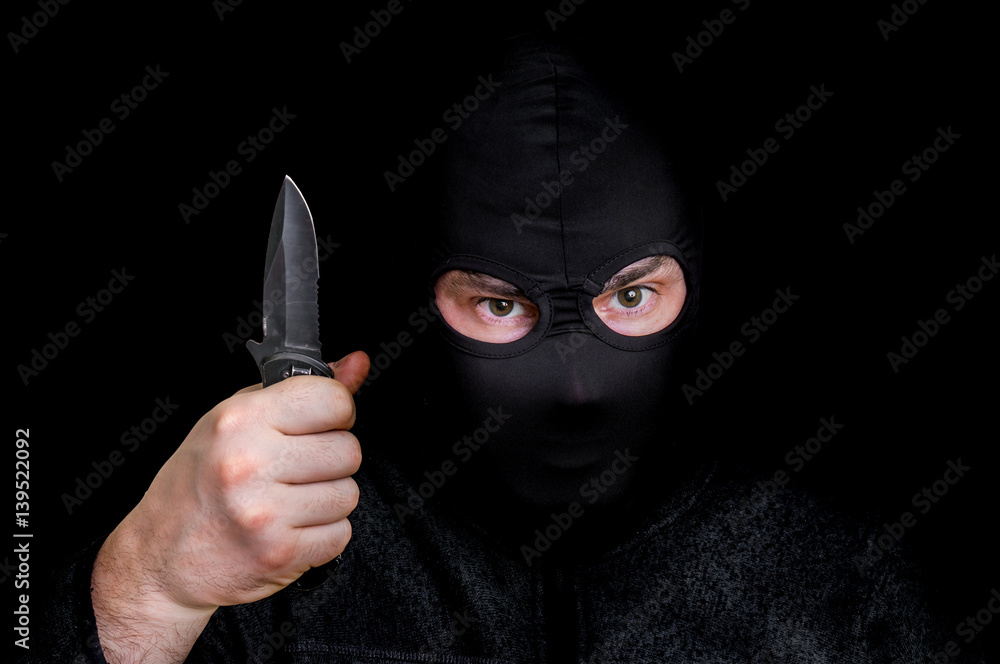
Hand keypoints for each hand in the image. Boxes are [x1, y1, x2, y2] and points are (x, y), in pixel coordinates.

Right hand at [91, 351, 368, 662]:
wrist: (161, 560)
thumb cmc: (198, 484)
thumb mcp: (237, 420)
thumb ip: (301, 391)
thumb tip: (358, 364)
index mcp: (240, 421)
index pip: (332, 400)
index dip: (337, 411)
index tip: (323, 422)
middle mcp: (250, 463)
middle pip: (348, 450)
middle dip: (332, 459)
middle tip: (299, 468)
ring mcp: (265, 512)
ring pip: (349, 494)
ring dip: (328, 499)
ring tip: (290, 500)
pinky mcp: (279, 553)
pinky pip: (340, 534)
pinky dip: (322, 535)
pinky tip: (290, 527)